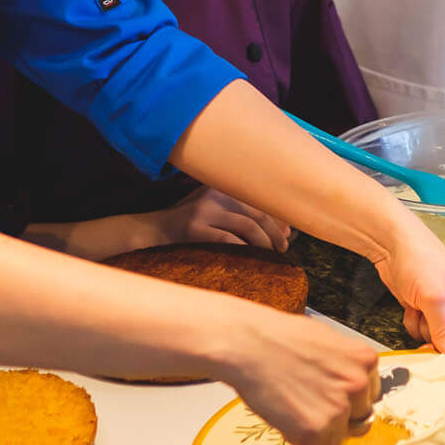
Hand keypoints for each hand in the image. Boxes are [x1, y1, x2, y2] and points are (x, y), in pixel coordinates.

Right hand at [144, 187, 292, 250]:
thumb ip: (244, 215)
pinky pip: (228, 239)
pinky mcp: (194, 228)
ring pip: (247, 225)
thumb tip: (283, 228)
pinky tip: (252, 257)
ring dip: (265, 242)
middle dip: (275, 232)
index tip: (288, 232)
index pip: (259, 200)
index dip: (278, 217)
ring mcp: (204, 211)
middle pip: (257, 212)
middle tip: (284, 247)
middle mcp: (215, 195)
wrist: (156, 229)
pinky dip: (245, 249)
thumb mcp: (216, 210)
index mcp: (222, 187)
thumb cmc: (192, 223)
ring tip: (272, 254)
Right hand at [223, 307, 380, 444]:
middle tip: (310, 402)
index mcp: (365, 361)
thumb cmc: (280, 338)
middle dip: (338, 416)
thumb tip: (353, 389)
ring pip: (337, 437)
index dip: (348, 398)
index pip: (370, 395)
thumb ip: (346, 367)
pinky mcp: (314, 432)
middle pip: (359, 419)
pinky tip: (284, 414)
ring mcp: (338, 410)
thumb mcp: (327, 342)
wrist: (247, 344)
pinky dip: (298, 438)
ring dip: (318, 430)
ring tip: (293, 406)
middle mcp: (358, 386)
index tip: (330, 394)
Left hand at [373, 227, 444, 353]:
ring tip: (420, 311)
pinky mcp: (428, 315)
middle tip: (430, 342)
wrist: (391, 243)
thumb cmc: (419, 258)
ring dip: (427, 334)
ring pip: (443, 344)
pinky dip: (415, 326)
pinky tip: (411, 308)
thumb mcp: (433, 296)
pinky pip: (425, 336)